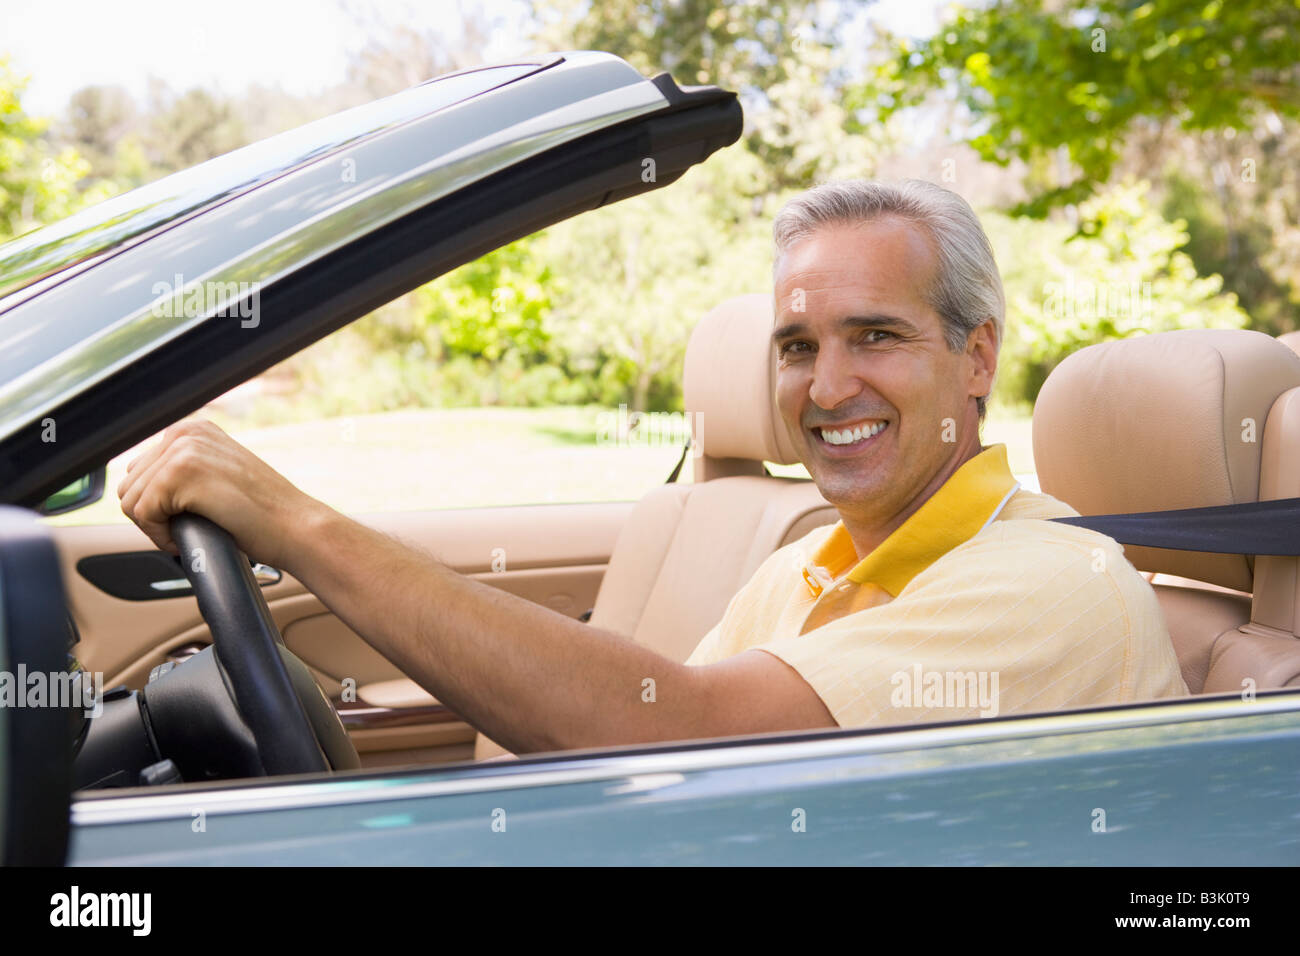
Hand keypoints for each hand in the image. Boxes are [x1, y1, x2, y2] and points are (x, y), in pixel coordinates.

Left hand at [117, 418, 320, 567]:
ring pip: (132, 500)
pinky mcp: (179, 474)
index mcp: (193, 430)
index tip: (188, 517)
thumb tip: (143, 489)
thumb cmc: (265, 513)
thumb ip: (186, 470)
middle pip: (130, 485)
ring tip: (191, 533)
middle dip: (153, 516)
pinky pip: (142, 514)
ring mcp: (182, 450)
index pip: (140, 471)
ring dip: (156, 527)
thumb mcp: (220, 475)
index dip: (158, 505)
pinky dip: (160, 536)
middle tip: (188, 529)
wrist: (295, 527)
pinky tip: (188, 538)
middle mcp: (184, 433)